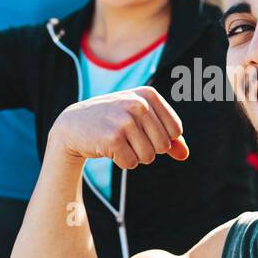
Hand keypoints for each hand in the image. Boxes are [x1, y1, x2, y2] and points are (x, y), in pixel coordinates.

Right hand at [49, 87, 189, 167]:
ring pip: (148, 157)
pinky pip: (131, 163)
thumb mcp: (141, 122)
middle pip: (163, 146)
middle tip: (127, 138)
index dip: (161, 138)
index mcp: (149, 95)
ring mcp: (125, 120)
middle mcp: (139, 104)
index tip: (142, 130)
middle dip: (147, 149)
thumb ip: (167, 137)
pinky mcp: (113, 138)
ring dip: (134, 156)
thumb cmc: (113, 122)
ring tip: (118, 142)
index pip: (176, 131)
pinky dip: (121, 161)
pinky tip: (108, 148)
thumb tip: (185, 154)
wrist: (73, 125)